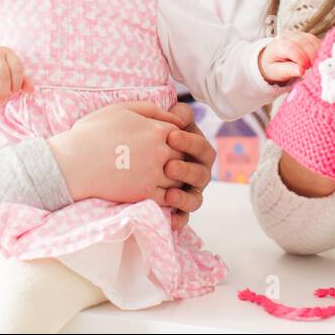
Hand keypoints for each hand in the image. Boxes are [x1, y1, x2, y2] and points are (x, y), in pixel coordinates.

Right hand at [46, 100, 186, 206]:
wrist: (72, 163)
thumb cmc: (93, 132)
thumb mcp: (121, 109)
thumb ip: (150, 109)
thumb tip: (173, 115)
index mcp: (156, 129)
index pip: (181, 133)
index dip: (175, 138)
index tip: (165, 142)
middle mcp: (160, 151)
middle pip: (184, 156)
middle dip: (178, 158)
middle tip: (167, 160)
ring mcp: (154, 174)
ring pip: (180, 178)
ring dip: (175, 177)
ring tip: (162, 175)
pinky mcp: (145, 194)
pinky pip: (169, 196)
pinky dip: (168, 195)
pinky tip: (157, 190)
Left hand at [160, 102, 215, 230]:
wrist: (132, 157)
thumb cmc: (151, 136)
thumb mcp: (162, 122)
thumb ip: (174, 115)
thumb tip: (177, 114)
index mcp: (196, 152)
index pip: (201, 148)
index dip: (190, 142)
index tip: (171, 137)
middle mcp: (196, 173)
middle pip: (202, 174)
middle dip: (186, 170)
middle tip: (168, 166)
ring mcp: (189, 193)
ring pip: (195, 199)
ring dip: (184, 197)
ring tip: (168, 194)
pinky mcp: (179, 211)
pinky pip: (183, 219)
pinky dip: (178, 220)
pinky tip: (169, 219)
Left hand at [257, 31, 321, 84]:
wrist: (273, 58)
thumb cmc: (274, 65)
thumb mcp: (276, 72)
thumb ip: (288, 71)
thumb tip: (301, 71)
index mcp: (278, 45)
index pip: (291, 48)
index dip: (301, 58)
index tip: (305, 68)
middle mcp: (289, 37)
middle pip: (305, 43)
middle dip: (311, 58)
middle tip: (312, 69)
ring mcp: (299, 35)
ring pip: (313, 41)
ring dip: (317, 54)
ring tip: (313, 66)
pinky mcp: (308, 37)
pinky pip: (317, 42)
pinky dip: (320, 51)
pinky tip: (317, 60)